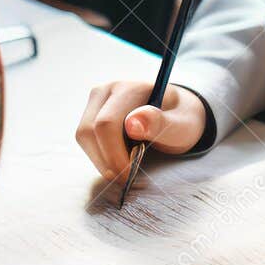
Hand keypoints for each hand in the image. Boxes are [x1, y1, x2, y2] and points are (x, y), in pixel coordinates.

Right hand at [75, 79, 207, 184]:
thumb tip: (132, 124)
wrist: (177, 113)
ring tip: (125, 168)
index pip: (107, 123)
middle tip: (126, 177)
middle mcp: (109, 89)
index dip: (113, 154)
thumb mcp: (181, 125)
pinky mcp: (91, 113)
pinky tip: (119, 159)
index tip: (129, 174)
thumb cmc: (181, 119)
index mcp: (131, 87)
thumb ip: (160, 124)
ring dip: (101, 159)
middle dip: (106, 160)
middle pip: (89, 130)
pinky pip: (86, 140)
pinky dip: (100, 156)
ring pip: (83, 136)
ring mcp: (97, 100)